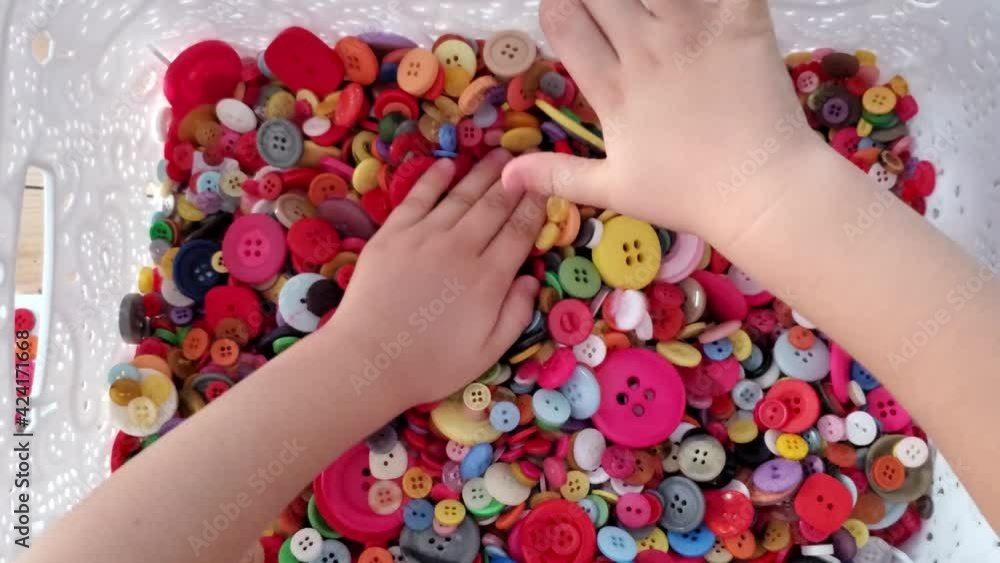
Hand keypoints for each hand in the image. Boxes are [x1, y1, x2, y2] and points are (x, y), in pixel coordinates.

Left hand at [329, 149, 544, 406]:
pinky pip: (418, 198)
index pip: (520, 231)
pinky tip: (447, 164)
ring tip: (499, 156)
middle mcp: (460, 248)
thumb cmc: (432, 364)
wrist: (369, 361)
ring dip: (482, 173)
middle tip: (527, 162)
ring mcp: (423, 237)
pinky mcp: (392, 235)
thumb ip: (516, 313)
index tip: (546, 189)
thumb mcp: (488, 351)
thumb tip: (531, 277)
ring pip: (460, 196)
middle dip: (514, 182)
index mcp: (488, 279)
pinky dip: (434, 178)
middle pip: (493, 206)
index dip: (536, 207)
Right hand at [503, 0, 826, 244]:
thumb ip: (557, 175)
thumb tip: (506, 175)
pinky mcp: (739, 20)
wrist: (762, 194)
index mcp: (611, 87)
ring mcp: (692, 31)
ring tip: (652, 7)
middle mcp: (643, 49)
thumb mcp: (614, 189)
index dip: (557, 7)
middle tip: (612, 12)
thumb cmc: (687, 195)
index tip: (567, 12)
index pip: (562, 20)